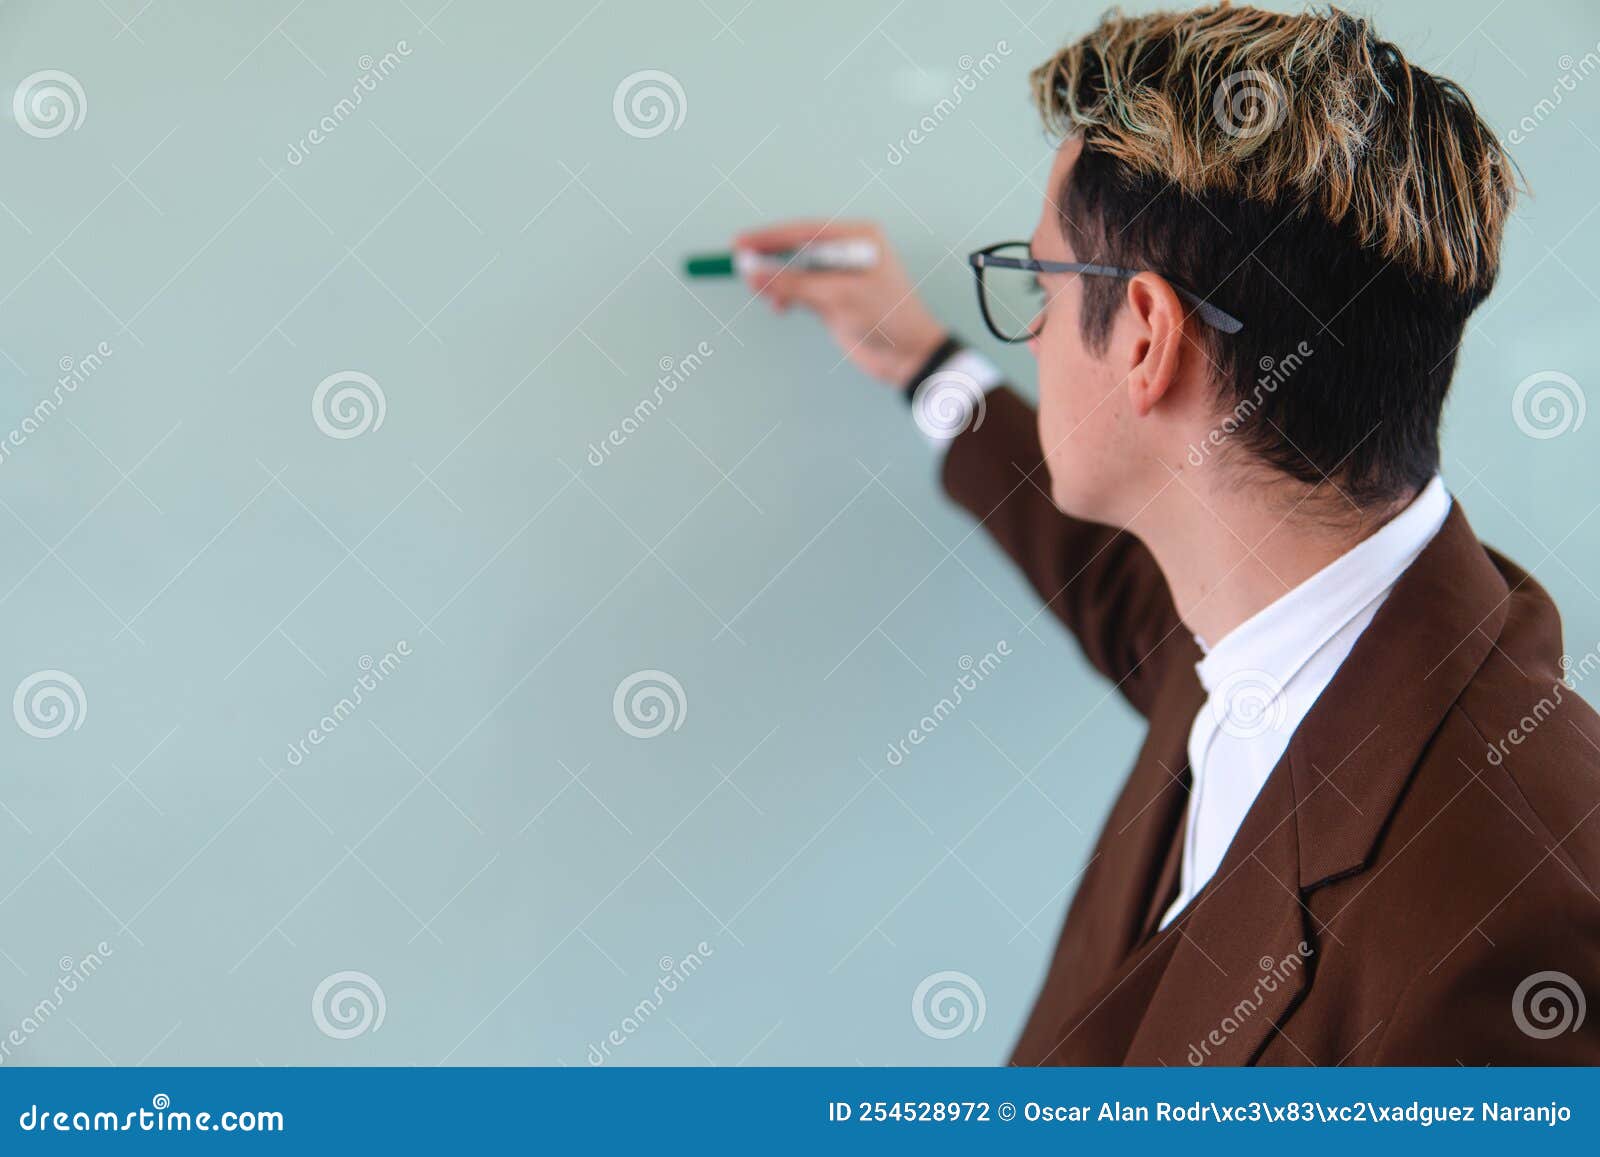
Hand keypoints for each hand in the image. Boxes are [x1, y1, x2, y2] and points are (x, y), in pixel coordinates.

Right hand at [733, 220, 948, 387]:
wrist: (908, 357)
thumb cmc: (886, 319)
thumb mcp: (837, 297)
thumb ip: (792, 283)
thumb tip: (752, 271)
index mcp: (859, 238)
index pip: (805, 231)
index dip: (769, 237)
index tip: (739, 243)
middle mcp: (849, 252)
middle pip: (797, 248)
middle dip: (769, 258)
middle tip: (739, 265)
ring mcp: (840, 276)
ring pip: (795, 271)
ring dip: (776, 282)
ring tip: (766, 297)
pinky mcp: (834, 299)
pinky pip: (799, 290)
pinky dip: (785, 296)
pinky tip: (778, 306)